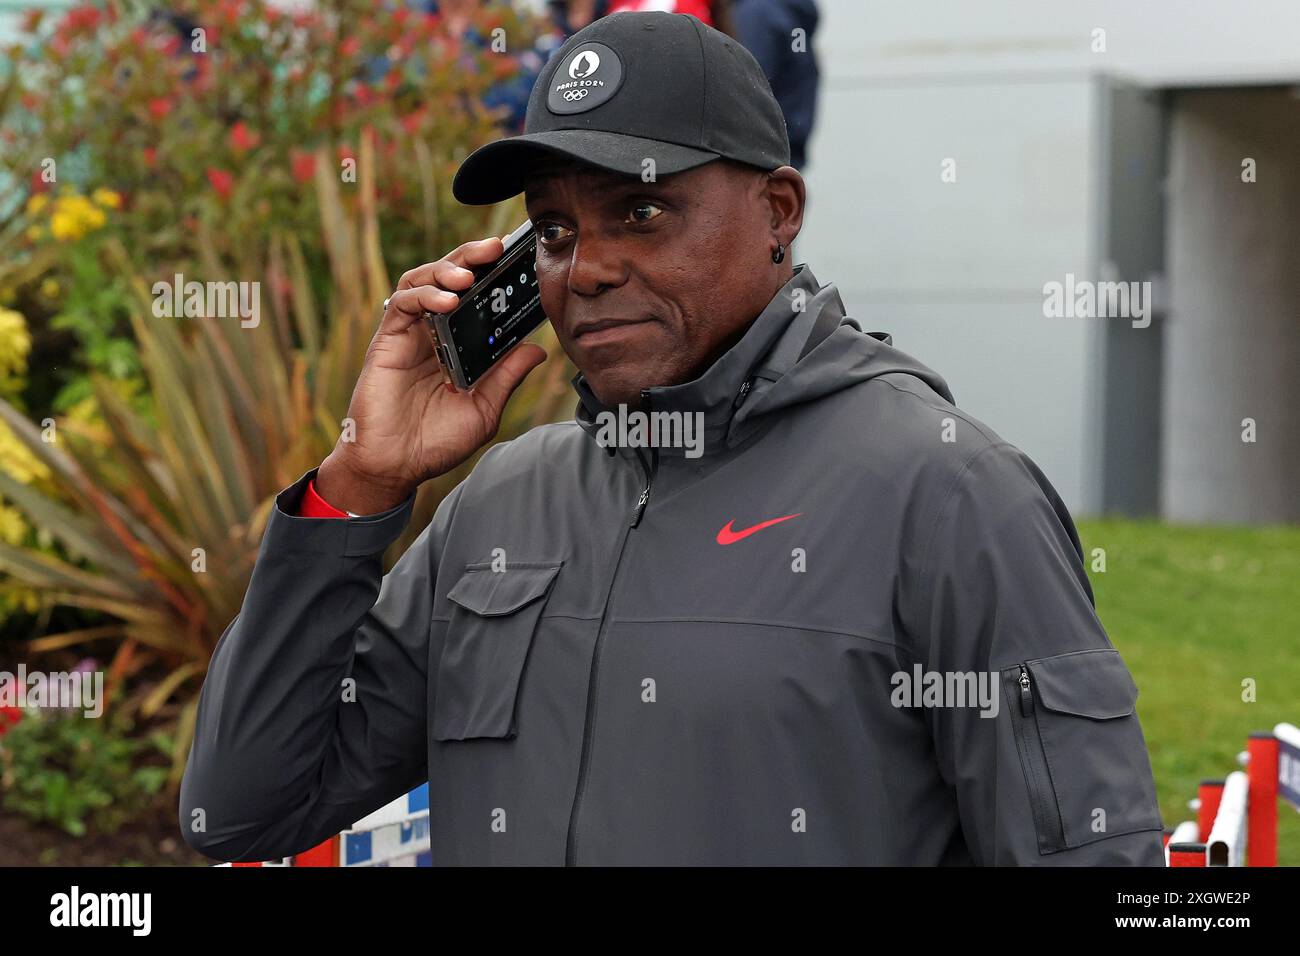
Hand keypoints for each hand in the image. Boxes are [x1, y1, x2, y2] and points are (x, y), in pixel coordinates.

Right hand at [315, 236, 546, 514]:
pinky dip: (424, 296)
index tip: (518, 258)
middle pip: (450, 278)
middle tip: (495, 247)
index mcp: (459, 344)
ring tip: (468, 276)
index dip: (493, 274)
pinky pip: (402, 303)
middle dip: (471, 257)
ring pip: (423, 281)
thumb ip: (506, 376)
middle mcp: (434, 332)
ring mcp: (409, 334)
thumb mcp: (484, 409)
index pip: (476, 297)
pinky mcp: (387, 340)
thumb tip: (537, 349)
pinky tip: (446, 302)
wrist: (395, 466)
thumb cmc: (436, 441)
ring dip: (446, 270)